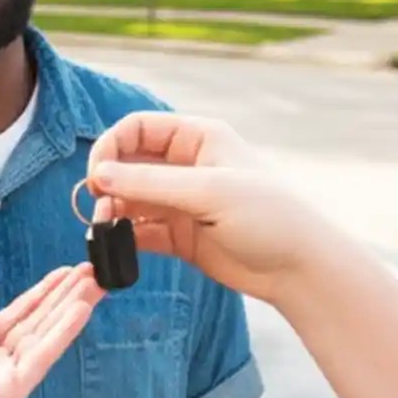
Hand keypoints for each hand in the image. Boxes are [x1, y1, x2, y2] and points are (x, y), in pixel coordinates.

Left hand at [0, 264, 102, 397]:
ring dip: (73, 308)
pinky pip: (42, 355)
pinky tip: (82, 309)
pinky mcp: (10, 391)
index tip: (65, 273)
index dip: (41, 295)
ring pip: (46, 336)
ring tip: (97, 282)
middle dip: (65, 297)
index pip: (18, 318)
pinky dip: (64, 331)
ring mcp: (6, 380)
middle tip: (92, 271)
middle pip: (38, 324)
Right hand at [86, 112, 337, 303]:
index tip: (96, 175)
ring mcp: (181, 202)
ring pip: (130, 199)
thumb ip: (149, 183)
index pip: (137, 129)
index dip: (111, 146)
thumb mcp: (208, 192)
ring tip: (107, 230)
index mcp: (197, 138)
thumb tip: (97, 176)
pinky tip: (118, 248)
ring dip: (112, 212)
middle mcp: (185, 166)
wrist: (301, 269)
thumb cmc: (268, 217)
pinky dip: (124, 238)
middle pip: (128, 164)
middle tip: (98, 205)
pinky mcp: (179, 235)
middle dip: (108, 182)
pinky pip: (140, 231)